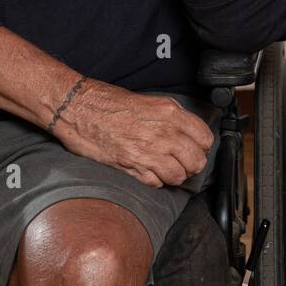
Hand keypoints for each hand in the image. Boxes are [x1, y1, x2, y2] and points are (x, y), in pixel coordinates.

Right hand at [52, 79, 215, 188]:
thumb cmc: (111, 103)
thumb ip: (173, 118)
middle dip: (193, 164)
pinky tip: (150, 171)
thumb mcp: (151, 102)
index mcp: (170, 113)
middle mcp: (164, 133)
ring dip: (175, 175)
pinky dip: (156, 180)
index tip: (197, 148)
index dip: (202, 145)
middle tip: (185, 162)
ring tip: (167, 168)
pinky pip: (157, 183)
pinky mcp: (132, 167)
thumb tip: (190, 133)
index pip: (204, 138)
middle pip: (196, 161)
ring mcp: (149, 152)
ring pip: (179, 176)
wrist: (81, 109)